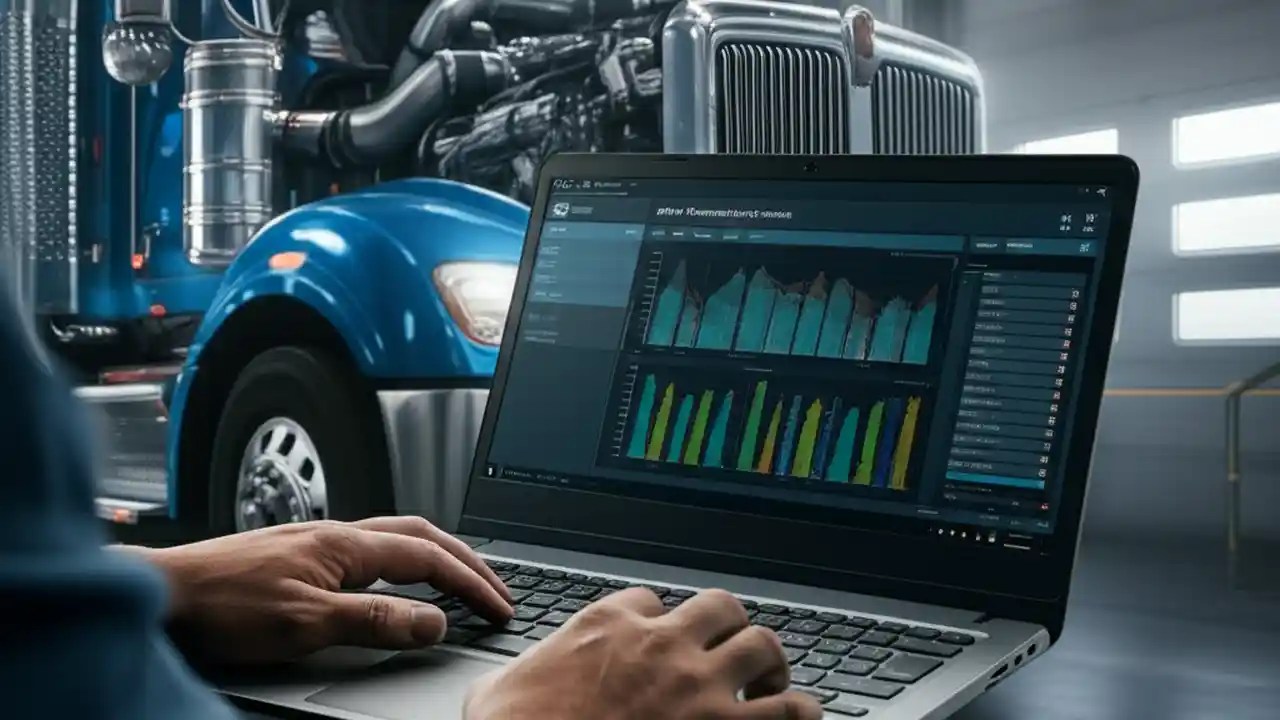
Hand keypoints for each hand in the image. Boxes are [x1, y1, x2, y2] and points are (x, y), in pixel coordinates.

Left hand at [136, 517, 512, 665]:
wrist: (165, 592)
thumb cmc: (223, 605)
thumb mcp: (305, 623)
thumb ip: (374, 620)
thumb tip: (431, 621)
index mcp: (346, 545)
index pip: (428, 559)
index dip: (470, 584)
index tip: (499, 607)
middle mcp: (337, 534)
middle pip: (421, 536)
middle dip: (466, 562)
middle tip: (496, 590)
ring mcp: (318, 542)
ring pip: (397, 538)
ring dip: (438, 557)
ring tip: (461, 580)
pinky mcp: (301, 555)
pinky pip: (372, 549)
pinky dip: (405, 562)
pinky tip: (398, 581)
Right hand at [464, 587, 822, 719]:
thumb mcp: (494, 692)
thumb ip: (515, 674)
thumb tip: (505, 685)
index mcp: (607, 625)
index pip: (649, 601)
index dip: (657, 625)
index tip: (658, 650)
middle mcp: (660, 644)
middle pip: (720, 607)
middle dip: (729, 631)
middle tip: (731, 658)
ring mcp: (699, 686)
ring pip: (764, 646)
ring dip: (770, 668)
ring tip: (771, 689)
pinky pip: (792, 711)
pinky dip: (801, 715)